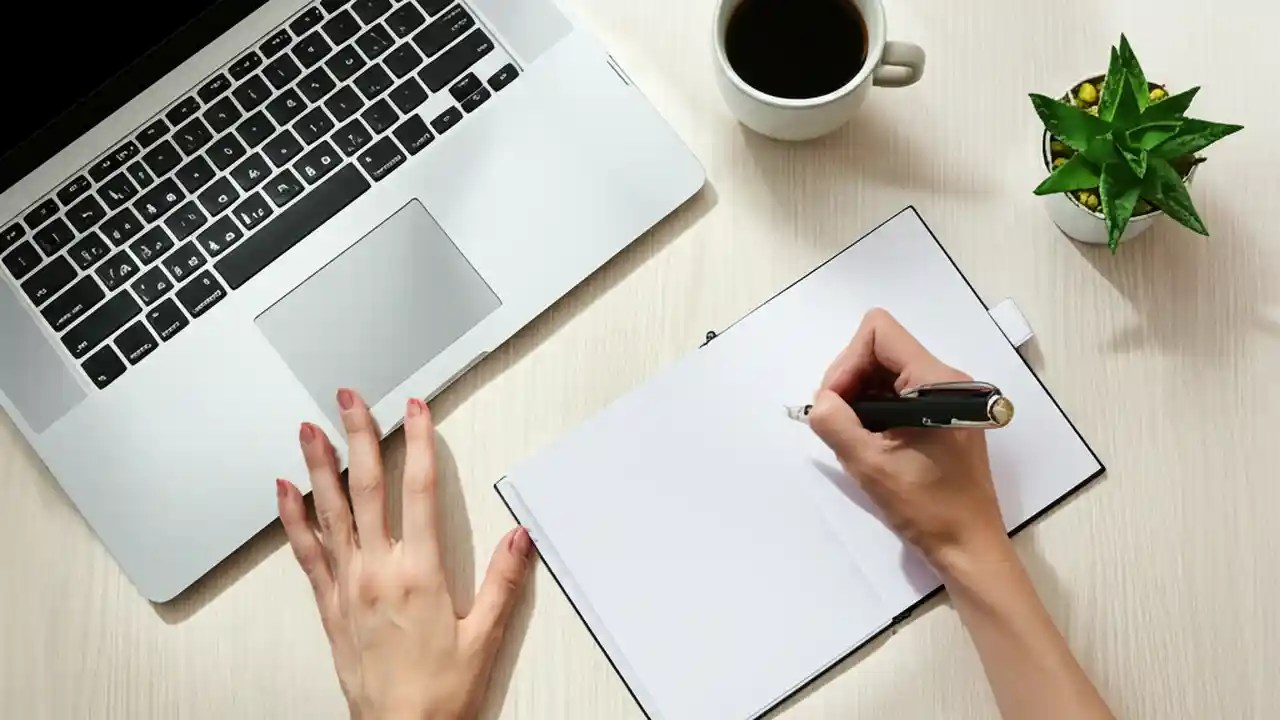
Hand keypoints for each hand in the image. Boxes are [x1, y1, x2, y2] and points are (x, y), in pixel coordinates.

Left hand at [277, 389, 531, 719]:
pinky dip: (293, 519)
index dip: (417, 444)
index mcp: (419, 573)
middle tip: (349, 399)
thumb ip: (504, 582)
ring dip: (319, 467)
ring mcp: (347, 586)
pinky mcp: (329, 606)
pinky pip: (307, 552)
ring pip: (329, 513)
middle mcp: (377, 571)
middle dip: (358, 437)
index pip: (418, 491)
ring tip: (309, 429)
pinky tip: (285, 492)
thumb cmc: (439, 692)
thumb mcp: (484, 637)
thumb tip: (521, 537)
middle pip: (366, 489)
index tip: (415, 409)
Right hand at [807, 309, 1007, 572]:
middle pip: (880, 350)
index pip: (879, 332)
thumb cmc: (927, 506)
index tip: (836, 403)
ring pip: (885, 374)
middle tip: (835, 423)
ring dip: (859, 399)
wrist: (968, 547)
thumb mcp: (870, 465)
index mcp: (935, 382)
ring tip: (852, 438)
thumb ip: (837, 423)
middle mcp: (944, 380)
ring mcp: (945, 399)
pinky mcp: (941, 417)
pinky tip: (868, 443)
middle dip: (848, 381)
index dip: (847, 361)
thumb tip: (821, 401)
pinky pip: (897, 395)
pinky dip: (874, 412)